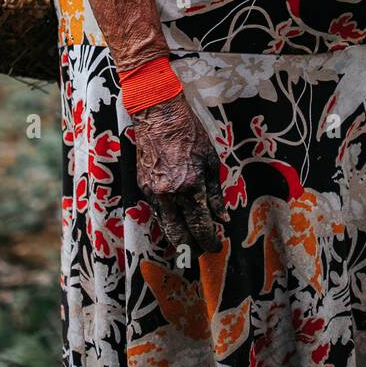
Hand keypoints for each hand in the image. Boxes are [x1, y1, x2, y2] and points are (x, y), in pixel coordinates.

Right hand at [132, 92, 228, 255]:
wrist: (158, 115)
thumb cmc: (189, 133)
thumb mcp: (211, 161)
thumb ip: (215, 193)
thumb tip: (222, 218)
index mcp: (191, 187)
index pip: (201, 226)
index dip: (210, 241)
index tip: (217, 247)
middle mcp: (170, 195)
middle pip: (180, 236)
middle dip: (193, 248)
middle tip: (202, 251)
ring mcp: (154, 192)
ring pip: (165, 227)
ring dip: (178, 238)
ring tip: (191, 242)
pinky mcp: (143, 187)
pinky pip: (156, 212)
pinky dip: (167, 220)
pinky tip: (176, 221)